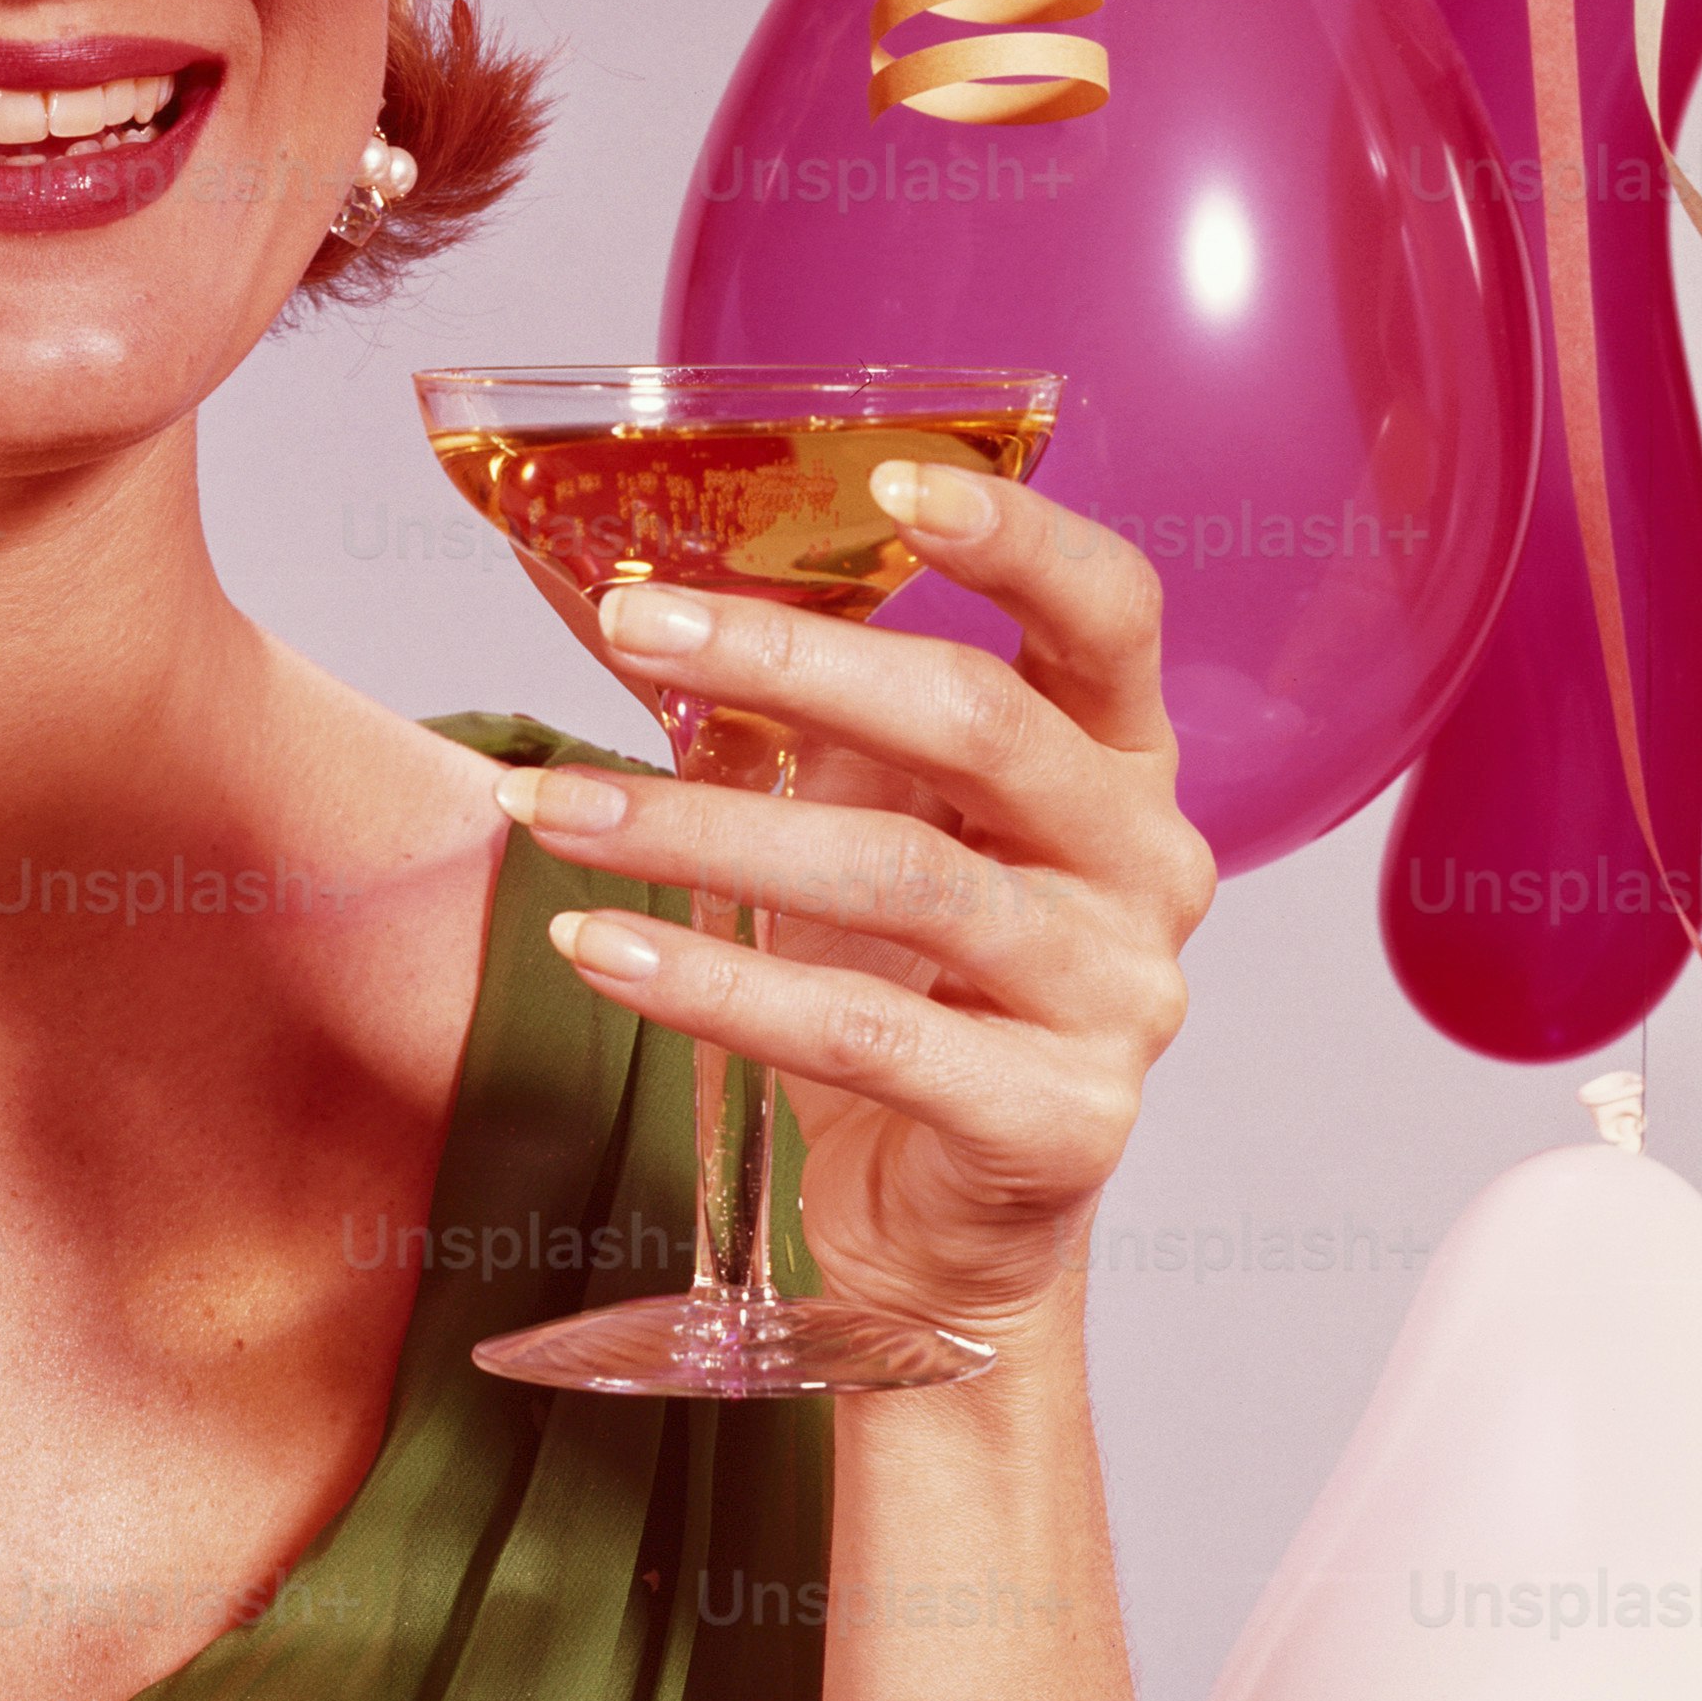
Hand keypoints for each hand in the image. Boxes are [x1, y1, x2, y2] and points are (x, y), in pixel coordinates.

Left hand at [491, 463, 1213, 1350]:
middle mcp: (1146, 864)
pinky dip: (713, 984)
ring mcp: (1116, 998)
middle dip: (788, 661)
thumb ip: (796, 716)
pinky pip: (863, 1033)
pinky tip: (598, 944)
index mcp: (1116, 759)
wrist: (943, 1223)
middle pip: (978, 724)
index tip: (892, 477)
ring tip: (554, 807)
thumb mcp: (862, 817)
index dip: (1018, 536)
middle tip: (630, 625)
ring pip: (900, 874)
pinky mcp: (1055, 1120)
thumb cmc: (899, 982)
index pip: (1109, 612)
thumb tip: (619, 594)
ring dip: (701, 829)